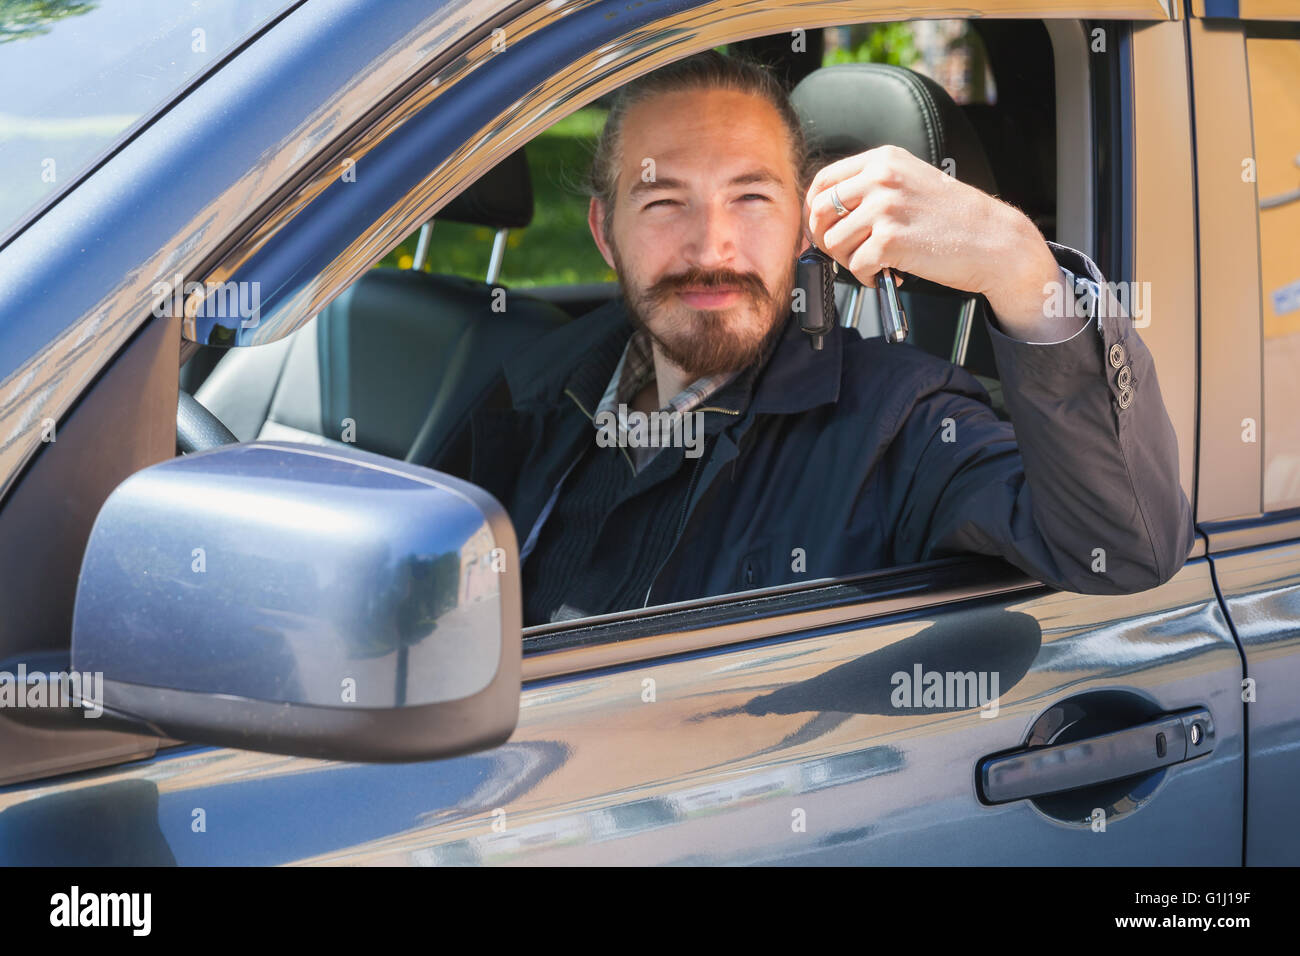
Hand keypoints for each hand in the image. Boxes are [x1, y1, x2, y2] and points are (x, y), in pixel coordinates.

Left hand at [803, 145, 1072, 339]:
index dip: (814, 210)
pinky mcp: (890, 240)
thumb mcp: (912, 182)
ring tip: (874, 264)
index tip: (821, 229)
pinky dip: (866, 277)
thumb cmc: (956, 218)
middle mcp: (881, 178)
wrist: (995, 240)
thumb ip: (873, 188)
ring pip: (834, 242)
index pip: (824, 181)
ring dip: (849, 261)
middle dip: (826, 239)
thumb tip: (828, 213)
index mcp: (884, 160)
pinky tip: (887, 274)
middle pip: (820, 212)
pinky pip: (855, 266)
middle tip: (846, 253)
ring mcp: (884, 207)